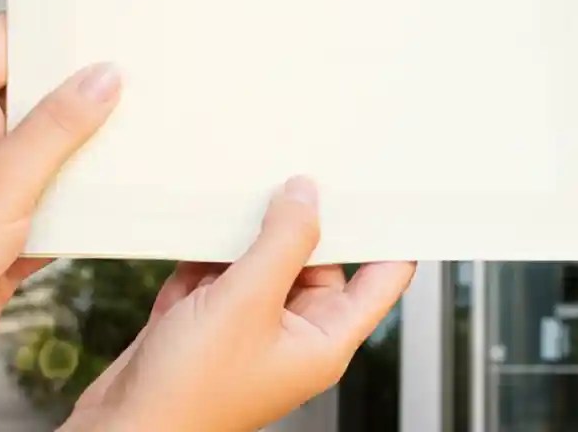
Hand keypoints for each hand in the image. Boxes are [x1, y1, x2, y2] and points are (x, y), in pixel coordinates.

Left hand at [0, 16, 120, 420]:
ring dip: (97, 142)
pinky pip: (65, 194)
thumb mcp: (2, 184)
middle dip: (89, 84)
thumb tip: (104, 76)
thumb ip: (57, 128)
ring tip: (150, 123)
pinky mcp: (14, 223)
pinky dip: (95, 193)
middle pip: (40, 94)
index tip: (101, 9)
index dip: (50, 23)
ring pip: (58, 146)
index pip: (5, 44)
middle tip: (143, 66)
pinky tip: (132, 189)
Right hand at [63, 177, 415, 431]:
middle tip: (289, 179)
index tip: (389, 192)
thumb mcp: (246, 303)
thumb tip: (306, 195)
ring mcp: (251, 325)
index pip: (383, 278)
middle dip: (300, 222)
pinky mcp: (210, 320)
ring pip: (265, 260)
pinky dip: (208, 253)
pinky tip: (194, 237)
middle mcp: (294, 331)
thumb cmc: (188, 397)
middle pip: (318, 259)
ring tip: (232, 208)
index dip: (389, 234)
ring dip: (246, 235)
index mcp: (325, 339)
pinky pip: (222, 271)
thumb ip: (282, 242)